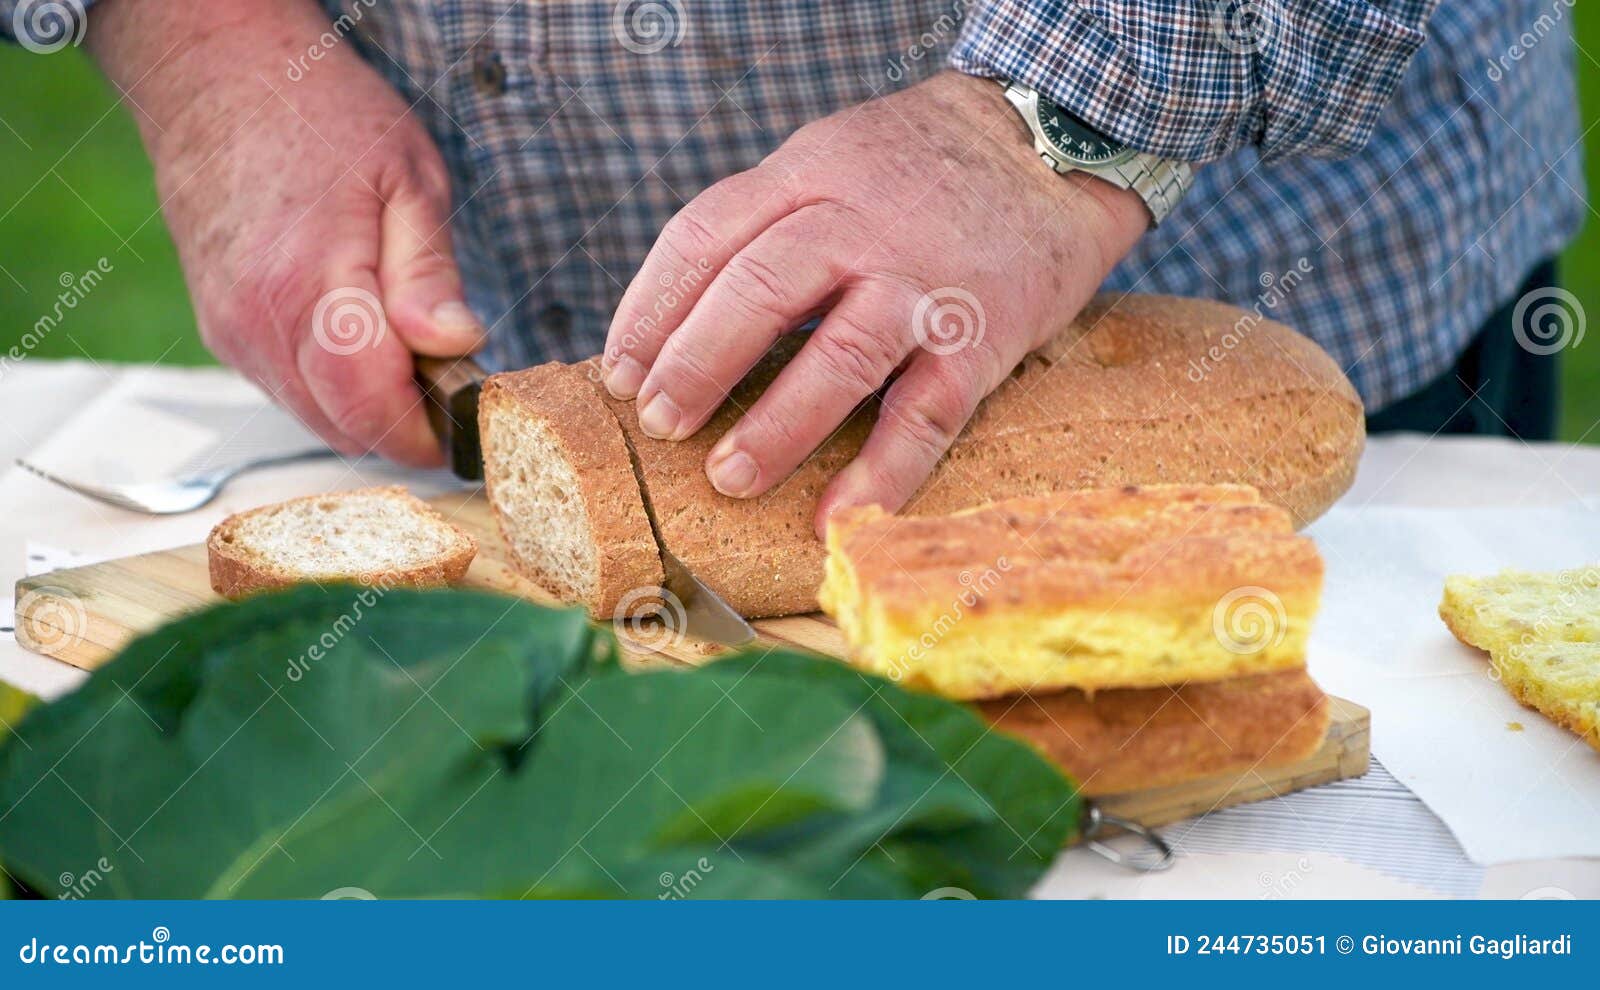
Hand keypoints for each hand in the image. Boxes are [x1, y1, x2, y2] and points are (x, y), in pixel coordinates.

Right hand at [89, 0, 480, 464]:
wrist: (218, 80)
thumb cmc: (323, 118)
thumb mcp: (409, 178)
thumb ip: (429, 273)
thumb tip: (458, 346)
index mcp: (310, 283)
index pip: (371, 405)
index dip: (428, 430)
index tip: (469, 421)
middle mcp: (259, 322)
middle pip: (345, 426)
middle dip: (406, 423)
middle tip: (451, 380)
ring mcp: (233, 332)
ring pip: (316, 417)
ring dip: (369, 407)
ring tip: (408, 348)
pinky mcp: (223, 333)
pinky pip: (289, 390)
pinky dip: (333, 386)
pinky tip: (361, 336)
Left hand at [602, 70, 1149, 534]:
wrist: (1051, 144)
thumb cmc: (919, 168)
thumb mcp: (830, 157)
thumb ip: (763, 221)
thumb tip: (676, 320)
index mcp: (809, 173)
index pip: (704, 235)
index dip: (649, 310)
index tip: (616, 374)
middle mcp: (861, 222)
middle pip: (758, 288)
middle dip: (694, 364)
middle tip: (656, 423)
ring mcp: (922, 282)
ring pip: (838, 355)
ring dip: (775, 425)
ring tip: (725, 478)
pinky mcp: (981, 336)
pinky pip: (926, 413)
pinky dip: (881, 472)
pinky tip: (835, 518)